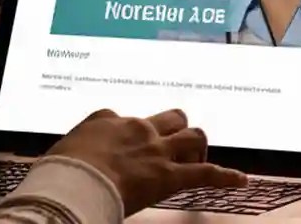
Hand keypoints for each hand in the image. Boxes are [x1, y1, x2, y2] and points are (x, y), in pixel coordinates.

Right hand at [46, 108, 247, 214]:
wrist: (73, 183)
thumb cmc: (62, 170)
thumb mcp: (63, 149)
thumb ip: (78, 145)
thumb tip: (77, 154)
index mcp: (110, 120)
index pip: (127, 117)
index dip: (131, 132)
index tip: (128, 143)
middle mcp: (139, 129)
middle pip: (172, 118)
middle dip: (177, 129)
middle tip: (175, 143)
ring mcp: (157, 151)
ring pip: (193, 137)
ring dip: (198, 148)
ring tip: (197, 159)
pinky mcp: (170, 176)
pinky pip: (206, 174)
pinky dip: (225, 177)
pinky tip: (238, 180)